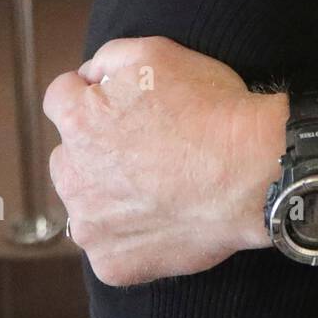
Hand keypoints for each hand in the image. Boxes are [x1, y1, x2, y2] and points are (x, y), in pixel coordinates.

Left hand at [44, 36, 285, 285]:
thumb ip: (108, 58)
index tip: (125, 103)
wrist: (256, 173)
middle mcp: (73, 177)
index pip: (61, 99)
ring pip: (86, 204)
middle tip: (147, 147)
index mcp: (78, 122)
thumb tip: (92, 76)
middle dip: (97, 148)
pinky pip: (111, 247)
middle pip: (69, 155)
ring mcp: (92, 227)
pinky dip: (132, 236)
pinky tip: (165, 217)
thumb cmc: (211, 111)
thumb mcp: (157, 53)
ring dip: (110, 194)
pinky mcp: (113, 264)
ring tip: (158, 185)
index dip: (95, 95)